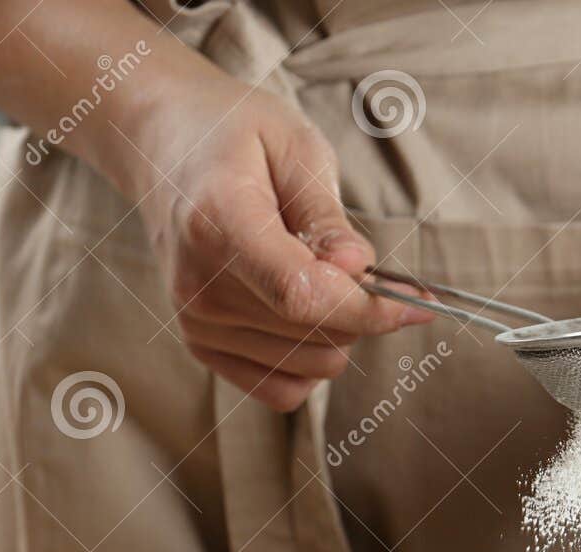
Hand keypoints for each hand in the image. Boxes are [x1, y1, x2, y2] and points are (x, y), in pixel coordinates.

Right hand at [114, 69, 429, 407]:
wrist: (163, 144)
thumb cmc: (233, 133)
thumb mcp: (294, 146)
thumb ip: (327, 216)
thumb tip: (359, 269)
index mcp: (218, 223)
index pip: (303, 296)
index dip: (369, 308)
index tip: (417, 301)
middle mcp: (200, 285)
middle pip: (315, 335)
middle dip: (361, 308)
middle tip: (358, 262)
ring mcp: (196, 322)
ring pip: (312, 365)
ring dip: (337, 330)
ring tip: (316, 272)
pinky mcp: (201, 345)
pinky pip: (283, 389)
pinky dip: (310, 359)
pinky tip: (305, 314)